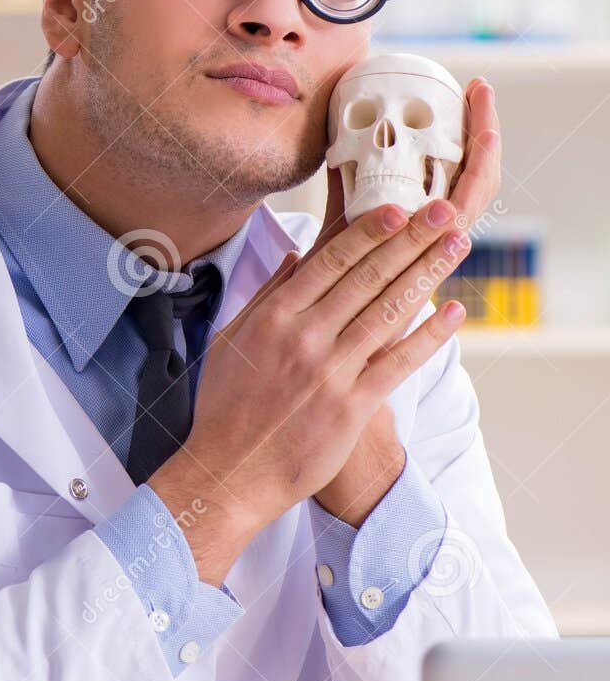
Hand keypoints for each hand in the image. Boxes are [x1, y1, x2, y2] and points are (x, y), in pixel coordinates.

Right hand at [152, 201, 468, 584]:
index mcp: (273, 318)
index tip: (398, 208)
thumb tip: (296, 258)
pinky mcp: (351, 407)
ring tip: (456, 245)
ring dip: (427, 274)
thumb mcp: (231, 343)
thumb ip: (265, 297)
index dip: (369, 232)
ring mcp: (330, 372)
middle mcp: (304, 338)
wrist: (229, 473)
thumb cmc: (224, 409)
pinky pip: (399, 363)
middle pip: (367, 278)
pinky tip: (453, 313)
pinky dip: (430, 336)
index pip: (330, 261)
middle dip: (410, 240)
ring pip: (388, 312)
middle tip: (443, 211)